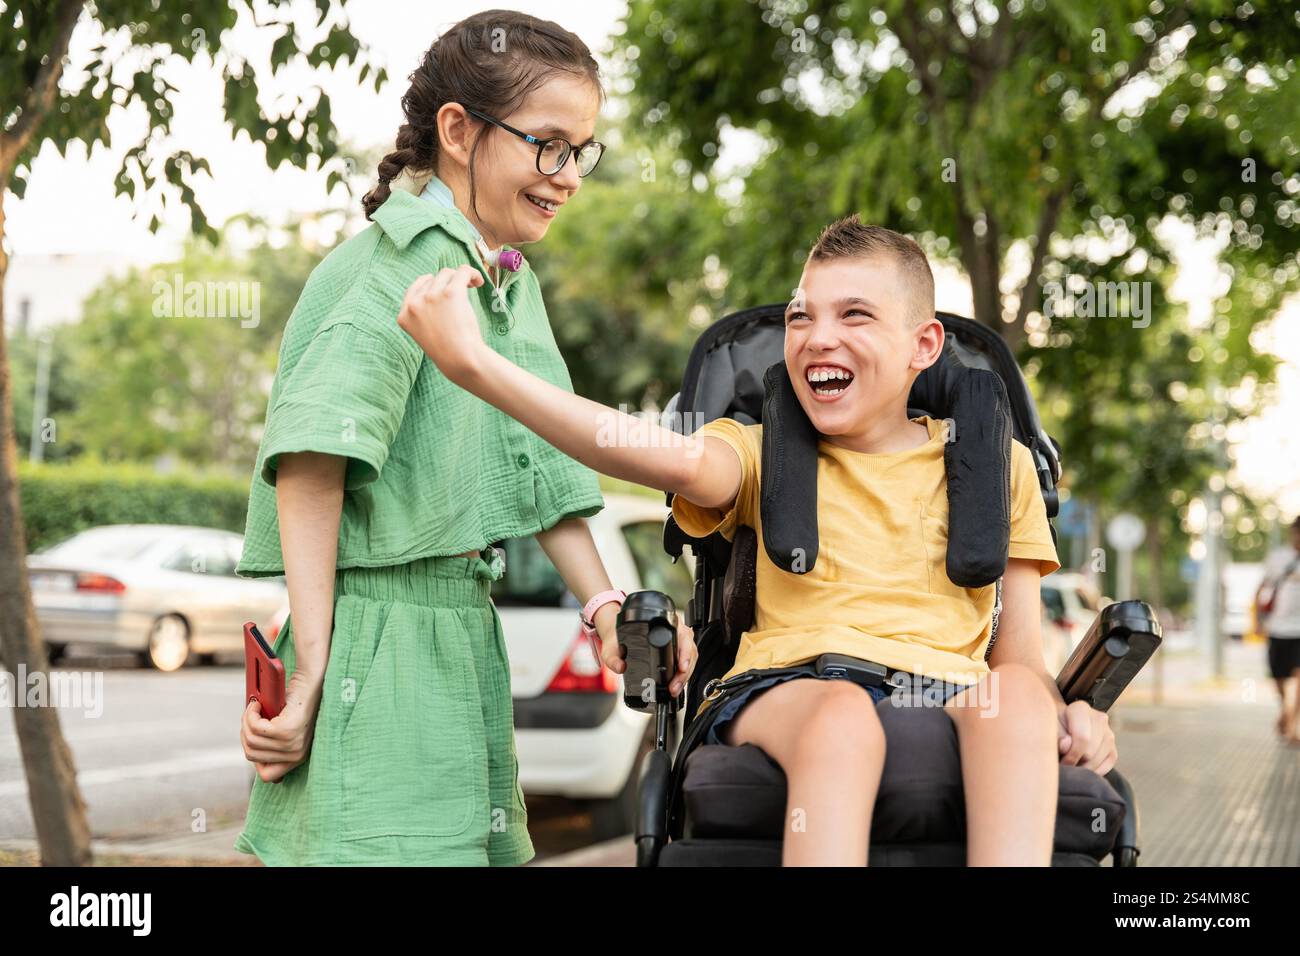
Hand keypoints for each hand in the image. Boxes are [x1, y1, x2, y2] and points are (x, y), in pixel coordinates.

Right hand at [241, 669, 323, 783]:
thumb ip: (271, 745)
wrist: (310, 681)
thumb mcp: (283, 729)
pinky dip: (250, 714)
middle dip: (246, 733)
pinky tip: (257, 704)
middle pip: (252, 754)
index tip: (254, 741)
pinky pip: (255, 728)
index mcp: (297, 758)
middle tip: (252, 716)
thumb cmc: (294, 702)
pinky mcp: (286, 730)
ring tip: (255, 708)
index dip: (255, 759)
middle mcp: (296, 755)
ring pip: (251, 740)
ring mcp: (291, 743)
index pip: (268, 776)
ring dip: (247, 721)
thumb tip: (254, 758)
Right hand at [397, 265, 488, 383]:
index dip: (431, 286)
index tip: (443, 289)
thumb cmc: (449, 351)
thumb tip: (438, 284)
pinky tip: (479, 281)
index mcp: (404, 315)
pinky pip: (463, 271)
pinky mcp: (450, 292)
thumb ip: (425, 313)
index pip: (414, 289)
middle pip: (433, 279)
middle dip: (448, 283)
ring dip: (460, 279)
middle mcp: (414, 304)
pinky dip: (472, 273)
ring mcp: (431, 297)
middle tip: (463, 292)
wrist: (460, 360)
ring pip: (447, 273)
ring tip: (472, 287)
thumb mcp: (426, 332)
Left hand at [595, 605, 696, 697]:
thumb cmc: (620, 635)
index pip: (683, 637)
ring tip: (674, 689)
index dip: (685, 653)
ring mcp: (677, 640)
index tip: (681, 667)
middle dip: (685, 672)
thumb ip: (613, 656)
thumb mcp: (612, 645)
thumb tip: (620, 666)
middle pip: (689, 650)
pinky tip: (675, 684)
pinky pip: (686, 662)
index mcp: (664, 623)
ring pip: (690, 658)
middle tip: (674, 687)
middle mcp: (674, 630)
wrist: (618, 635)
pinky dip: (683, 675)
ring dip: (685, 676)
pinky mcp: (675, 651)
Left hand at [1058, 700, 1116, 775]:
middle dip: (1077, 762)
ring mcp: (1109, 733)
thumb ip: (1056, 736)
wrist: (1063, 727)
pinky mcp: (1113, 747)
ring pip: (1099, 759)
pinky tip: (1083, 768)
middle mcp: (1099, 718)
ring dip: (1084, 768)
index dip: (1071, 755)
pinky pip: (1109, 764)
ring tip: (1073, 765)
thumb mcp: (1050, 728)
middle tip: (1066, 764)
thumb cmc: (1054, 728)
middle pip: (1090, 751)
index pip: (1082, 738)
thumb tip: (1066, 745)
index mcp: (1081, 709)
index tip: (1062, 762)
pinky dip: (1095, 771)